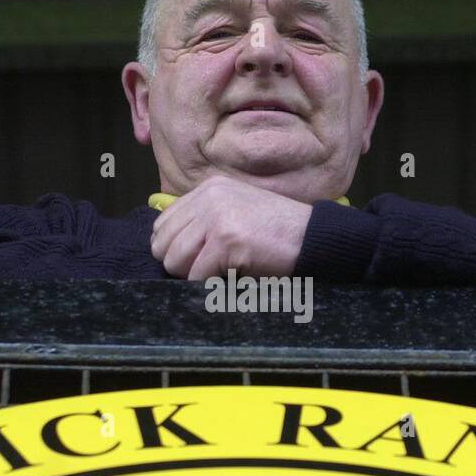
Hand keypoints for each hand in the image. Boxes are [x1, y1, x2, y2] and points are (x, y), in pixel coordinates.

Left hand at [151, 176, 313, 279]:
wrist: (312, 237)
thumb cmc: (277, 232)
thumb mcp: (235, 211)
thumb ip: (203, 219)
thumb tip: (167, 247)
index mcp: (208, 189)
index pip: (162, 225)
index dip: (174, 249)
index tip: (196, 259)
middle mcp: (209, 198)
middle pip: (162, 245)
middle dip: (181, 265)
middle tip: (208, 270)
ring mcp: (217, 218)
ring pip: (174, 261)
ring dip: (194, 276)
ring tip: (221, 272)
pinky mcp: (226, 240)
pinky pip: (197, 276)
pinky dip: (211, 286)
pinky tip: (233, 276)